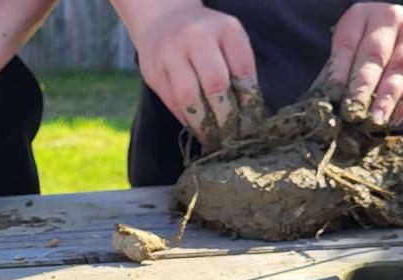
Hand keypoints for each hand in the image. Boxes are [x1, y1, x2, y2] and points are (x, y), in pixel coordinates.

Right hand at [129, 3, 258, 148]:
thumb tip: (247, 112)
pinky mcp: (152, 70)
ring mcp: (170, 53)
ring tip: (213, 136)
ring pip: (189, 97)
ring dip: (203, 122)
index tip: (250, 118)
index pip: (242, 69)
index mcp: (224, 28)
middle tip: (232, 134)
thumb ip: (237, 67)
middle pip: (215, 84)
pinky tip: (196, 126)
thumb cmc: (205, 36)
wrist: (163, 20)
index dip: (248, 99)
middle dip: (226, 115)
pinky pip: (171, 101)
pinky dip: (186, 118)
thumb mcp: (227, 39)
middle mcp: (196, 36)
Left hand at [321, 2, 402, 126]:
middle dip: (362, 88)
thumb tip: (317, 101)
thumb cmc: (376, 43)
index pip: (347, 46)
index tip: (332, 98)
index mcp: (362, 15)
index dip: (339, 73)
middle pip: (374, 57)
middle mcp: (390, 18)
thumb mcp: (354, 45)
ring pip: (399, 69)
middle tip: (353, 113)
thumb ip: (337, 70)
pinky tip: (394, 119)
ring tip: (374, 121)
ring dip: (386, 99)